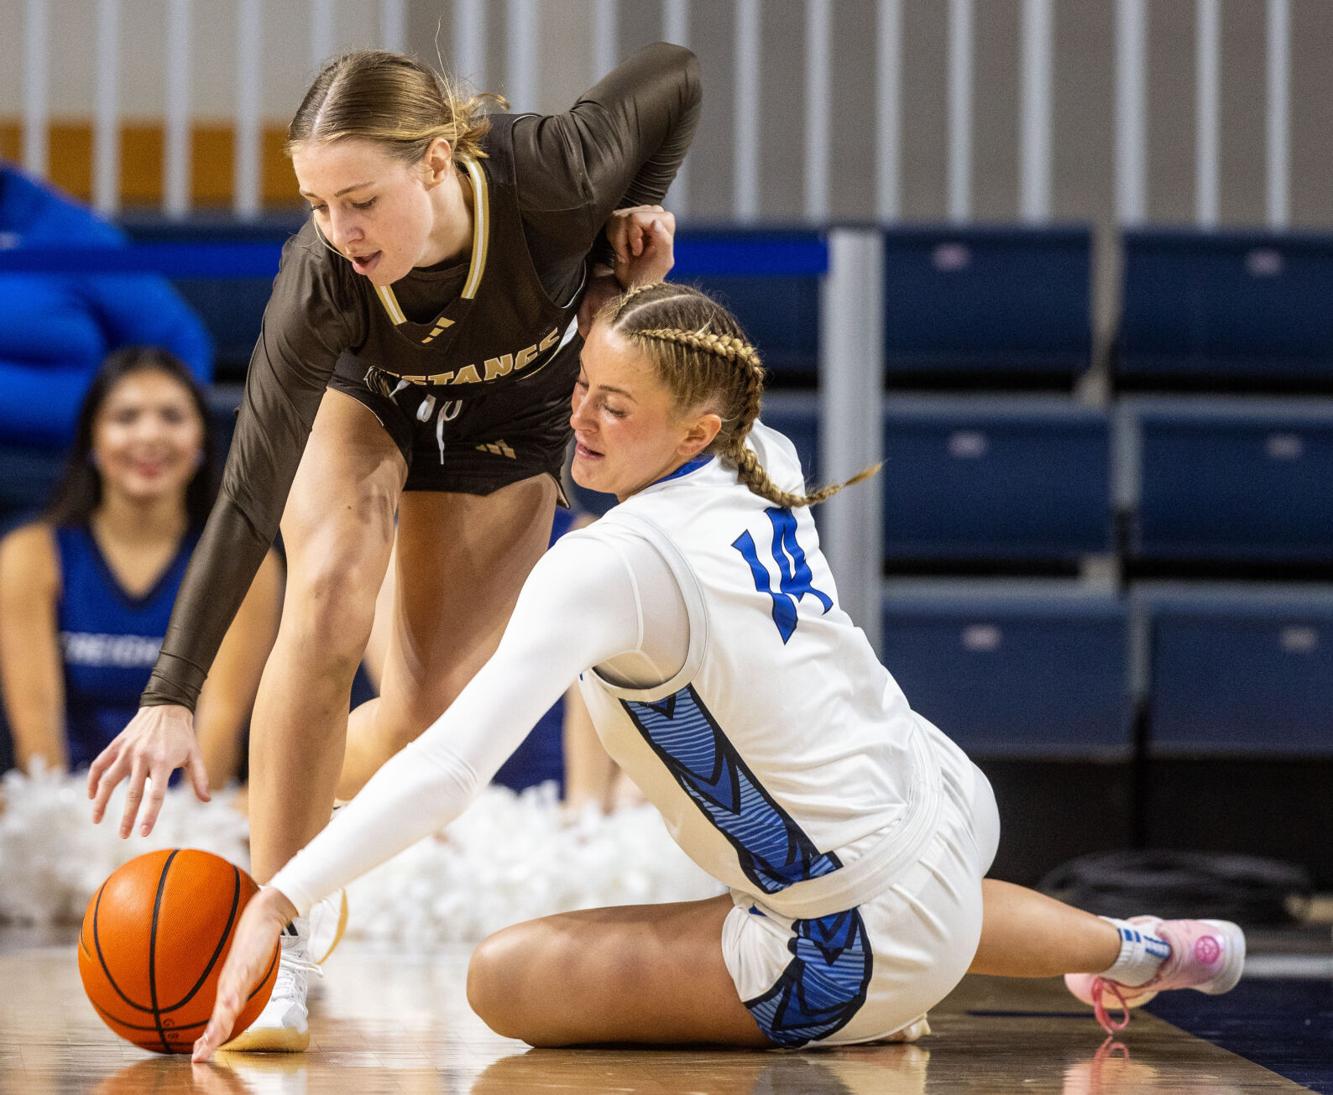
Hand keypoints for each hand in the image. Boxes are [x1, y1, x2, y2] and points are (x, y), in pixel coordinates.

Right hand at [87, 703, 207, 836]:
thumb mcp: (195, 755)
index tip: (143, 833)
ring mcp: (127, 751)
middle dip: (127, 817)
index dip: (149, 815)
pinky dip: (93, 781)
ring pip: (109, 781)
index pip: (155, 795)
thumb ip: (200, 778)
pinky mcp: (116, 745)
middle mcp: (142, 757)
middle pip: (132, 793)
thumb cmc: (182, 735)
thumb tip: (206, 800)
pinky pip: (99, 765)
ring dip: (101, 802)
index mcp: (163, 762)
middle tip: (124, 835)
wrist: (166, 707)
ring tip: (97, 820)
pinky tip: (92, 796)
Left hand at [192, 887, 295, 1061]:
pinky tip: (231, 1005)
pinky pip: (240, 982)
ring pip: (226, 1003)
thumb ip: (239, 984)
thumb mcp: (245, 967)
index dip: (207, 1039)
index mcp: (227, 988)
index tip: (198, 1057)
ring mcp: (238, 974)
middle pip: (218, 1017)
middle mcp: (229, 984)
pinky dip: (234, 996)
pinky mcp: (248, 963)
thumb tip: (233, 1002)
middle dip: (210, 1039)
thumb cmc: (251, 940)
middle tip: (199, 1057)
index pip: (216, 1020)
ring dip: (219, 1023)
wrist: (262, 913)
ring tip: (210, 1040)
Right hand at [606, 204, 675, 287]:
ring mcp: (638, 213)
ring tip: (629, 252)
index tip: (639, 250)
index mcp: (665, 221)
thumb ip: (664, 241)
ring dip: (620, 242)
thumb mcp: (662, 261)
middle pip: (626, 218)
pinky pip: (611, 222)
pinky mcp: (624, 218)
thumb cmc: (650, 273)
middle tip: (634, 252)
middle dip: (626, 239)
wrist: (636, 281)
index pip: (636, 218)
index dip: (634, 237)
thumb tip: (655, 222)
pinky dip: (614, 239)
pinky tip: (623, 247)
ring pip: (617, 220)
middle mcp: (653, 213)